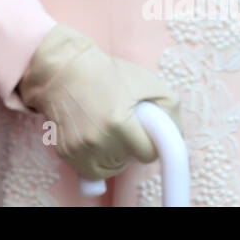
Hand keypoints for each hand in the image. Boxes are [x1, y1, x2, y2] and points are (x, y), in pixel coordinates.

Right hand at [16, 23, 180, 179]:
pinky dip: (95, 159)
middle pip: (128, 162)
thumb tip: (176, 136)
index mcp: (119, 122)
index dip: (148, 142)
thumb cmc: (108, 73)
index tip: (142, 129)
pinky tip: (94, 138)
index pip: (148, 154)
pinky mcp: (65, 153)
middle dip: (130, 147)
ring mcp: (79, 148)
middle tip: (122, 124)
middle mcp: (98, 139)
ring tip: (108, 131)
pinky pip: (89, 170)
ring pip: (109, 170)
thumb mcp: (147, 81)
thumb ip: (170, 109)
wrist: (63, 69)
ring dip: (113, 156)